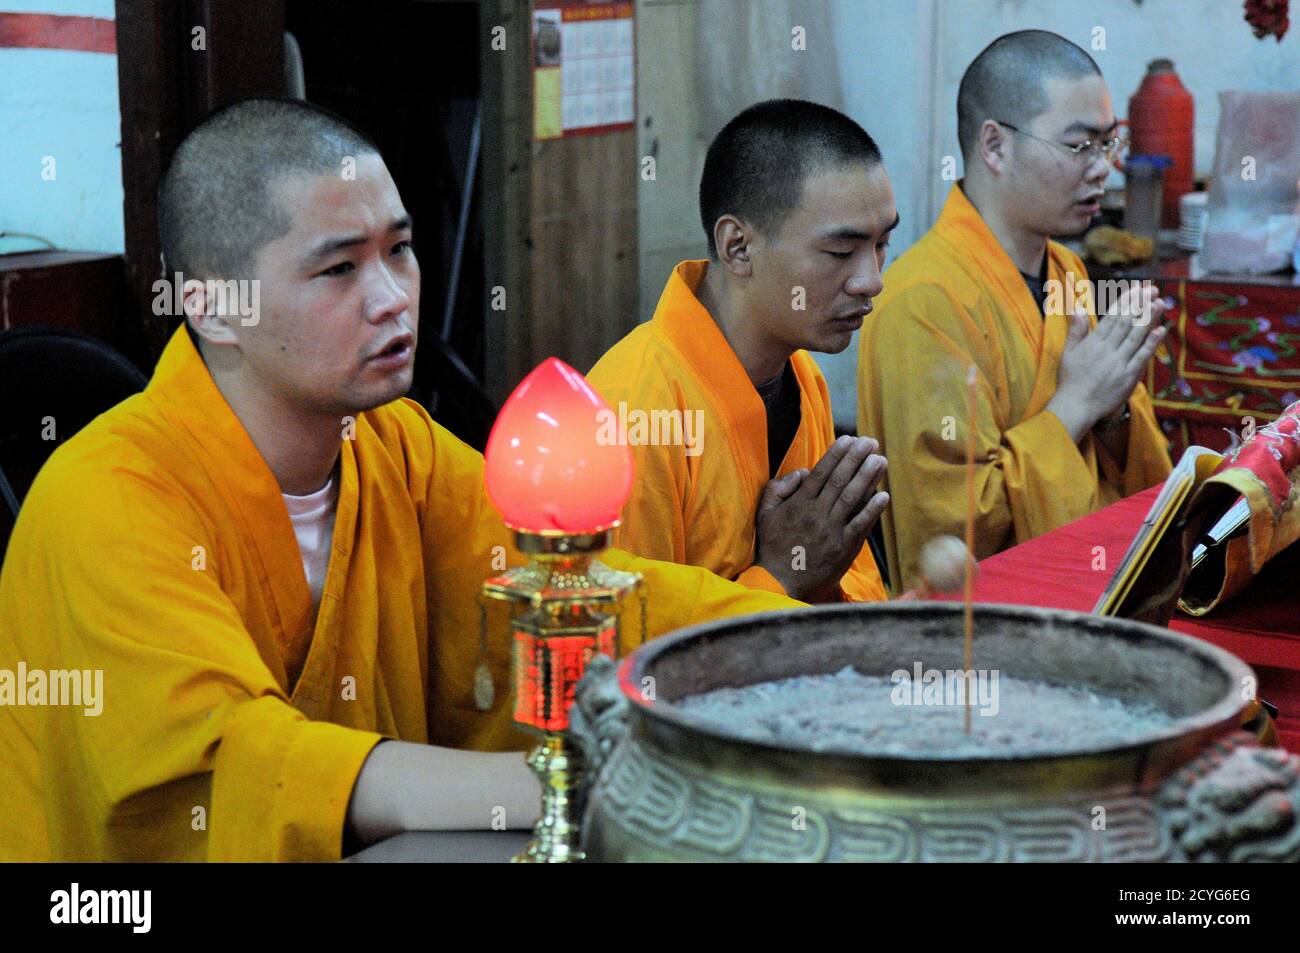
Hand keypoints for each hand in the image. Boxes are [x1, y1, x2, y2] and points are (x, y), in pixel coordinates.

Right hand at [753, 435, 888, 601]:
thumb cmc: (772, 545)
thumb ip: (778, 488)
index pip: (821, 473)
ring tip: (880, 460)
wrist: (780, 581)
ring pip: (852, 499)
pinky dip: (872, 510)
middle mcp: (816, 514)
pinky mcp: (843, 548)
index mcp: (798, 504)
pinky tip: (883, 495)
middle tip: (870, 442)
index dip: (836, 455)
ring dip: (867, 478)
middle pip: (839, 481)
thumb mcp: (765, 513)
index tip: (849, 439)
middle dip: (856, 459)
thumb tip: (802, 472)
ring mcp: (831, 531)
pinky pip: (860, 525)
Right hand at [1047, 283, 1166, 442]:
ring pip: (1136, 336)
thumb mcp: (1068, 352)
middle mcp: (1107, 349)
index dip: (1126, 301)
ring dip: (1149, 318)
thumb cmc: (1070, 380)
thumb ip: (1076, 330)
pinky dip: (1151, 343)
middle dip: (1140, 304)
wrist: (1076, 406)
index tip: (1136, 288)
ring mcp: (1119, 363)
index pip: (1112, 316)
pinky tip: (1160, 331)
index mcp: (1093, 342)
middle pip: (1126, 322)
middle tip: (1152, 289)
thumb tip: (1078, 308)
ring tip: (1159, 303)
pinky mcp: (1128, 376)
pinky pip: (1142, 357)